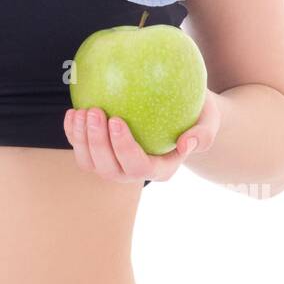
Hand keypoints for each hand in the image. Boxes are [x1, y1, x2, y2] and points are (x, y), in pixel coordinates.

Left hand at [63, 90, 221, 183]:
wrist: (182, 114)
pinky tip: (73, 112)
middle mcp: (134, 172)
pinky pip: (81, 150)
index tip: (116, 119)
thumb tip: (188, 142)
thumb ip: (204, 133)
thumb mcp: (209, 120)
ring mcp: (115, 165)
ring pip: (91, 163)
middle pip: (110, 169)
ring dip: (81, 140)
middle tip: (94, 111)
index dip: (123, 147)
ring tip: (82, 111)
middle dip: (97, 142)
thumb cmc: (197, 114)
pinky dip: (74, 134)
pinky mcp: (100, 154)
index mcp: (160, 170)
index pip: (138, 166)